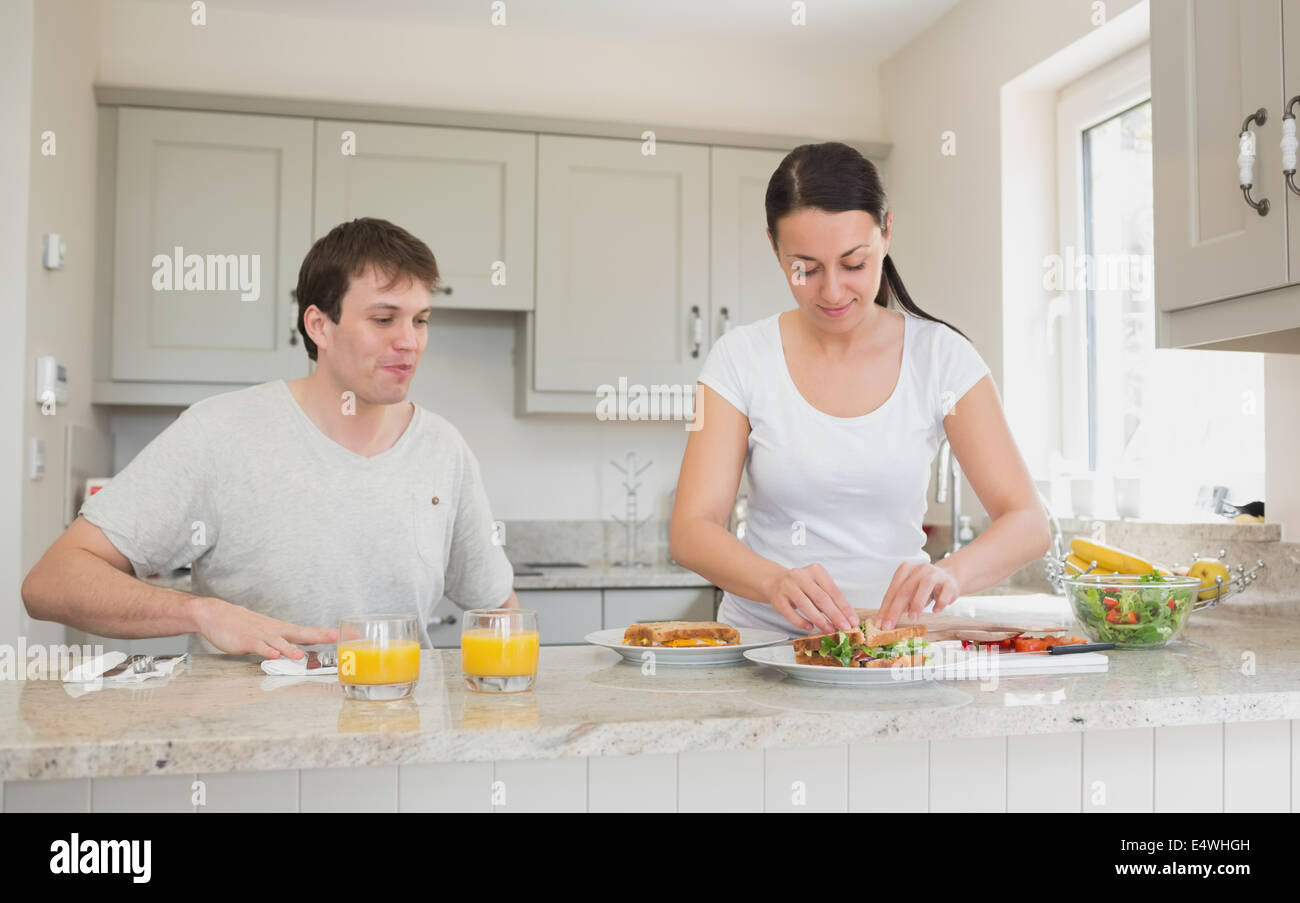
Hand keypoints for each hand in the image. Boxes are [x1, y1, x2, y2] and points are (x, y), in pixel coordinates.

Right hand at [188, 596, 337, 658]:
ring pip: (280, 642)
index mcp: (283, 630)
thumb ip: (285, 643)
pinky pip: (258, 646)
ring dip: (290, 649)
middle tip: (339, 637)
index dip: (330, 633)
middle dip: (322, 635)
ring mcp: (262, 635)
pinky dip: (266, 651)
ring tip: (301, 655)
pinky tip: (274, 655)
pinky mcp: (247, 641)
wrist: (217, 614)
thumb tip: (301, 652)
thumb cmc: (245, 626)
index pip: (311, 632)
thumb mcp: (269, 633)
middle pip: (303, 632)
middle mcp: (276, 631)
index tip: (350, 634)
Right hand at [762, 563, 857, 633]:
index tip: (852, 620)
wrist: (775, 582)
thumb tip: (845, 618)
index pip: (833, 591)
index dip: (844, 607)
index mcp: (816, 571)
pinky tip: (810, 627)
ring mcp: (788, 586)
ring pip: (806, 604)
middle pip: (821, 598)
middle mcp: (801, 576)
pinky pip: (790, 613)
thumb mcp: (817, 586)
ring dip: (820, 620)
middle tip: (844, 627)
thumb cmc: (801, 586)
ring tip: (829, 629)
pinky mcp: (778, 599)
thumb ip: (830, 599)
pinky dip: (801, 622)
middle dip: (835, 615)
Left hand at [876, 562, 960, 630]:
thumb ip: (900, 602)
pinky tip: (935, 610)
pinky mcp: (950, 583)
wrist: (949, 577)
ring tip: (912, 618)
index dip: (885, 608)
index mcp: (906, 570)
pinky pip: (945, 593)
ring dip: (917, 603)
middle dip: (895, 609)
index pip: (892, 591)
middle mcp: (920, 570)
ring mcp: (936, 574)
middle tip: (889, 625)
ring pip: (925, 586)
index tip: (880, 623)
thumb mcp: (910, 591)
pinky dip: (939, 603)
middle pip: (905, 590)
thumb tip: (887, 619)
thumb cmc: (925, 587)